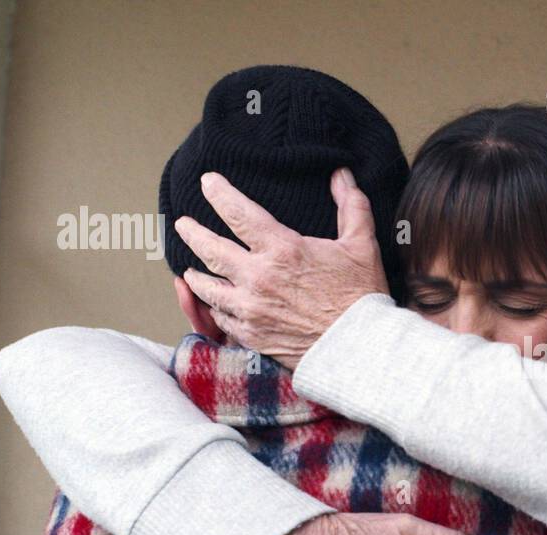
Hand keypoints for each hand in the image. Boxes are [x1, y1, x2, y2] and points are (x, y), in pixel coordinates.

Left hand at [174, 169, 386, 369]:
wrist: (358, 347)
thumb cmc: (361, 296)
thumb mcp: (362, 245)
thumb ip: (351, 205)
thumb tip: (342, 174)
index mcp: (282, 249)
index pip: (237, 213)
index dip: (219, 193)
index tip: (207, 182)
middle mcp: (258, 277)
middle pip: (210, 248)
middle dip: (192, 232)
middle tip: (183, 224)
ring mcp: (250, 308)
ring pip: (207, 287)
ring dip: (195, 275)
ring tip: (189, 269)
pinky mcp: (251, 335)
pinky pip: (220, 318)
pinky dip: (213, 309)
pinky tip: (212, 304)